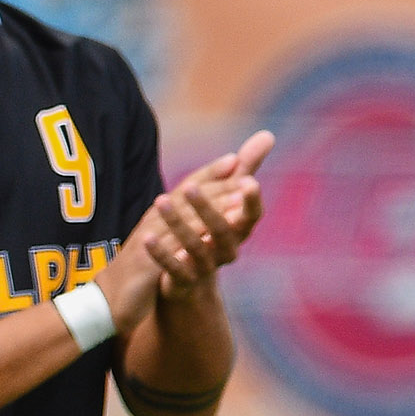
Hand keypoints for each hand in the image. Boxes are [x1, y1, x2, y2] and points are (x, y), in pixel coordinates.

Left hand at [145, 131, 272, 299]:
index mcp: (240, 228)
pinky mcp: (185, 281)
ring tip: (160, 202)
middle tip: (190, 187)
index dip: (251, 200)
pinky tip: (146, 238)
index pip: (252, 214)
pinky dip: (162, 254)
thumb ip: (245, 168)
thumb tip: (268, 134)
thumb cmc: (213, 228)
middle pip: (222, 230)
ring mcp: (208, 267)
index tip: (248, 182)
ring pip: (196, 247)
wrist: (193, 279)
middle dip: (207, 208)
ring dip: (178, 224)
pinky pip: (174, 269)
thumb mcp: (227, 197)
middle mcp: (229, 249)